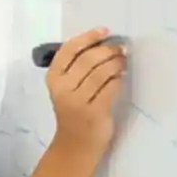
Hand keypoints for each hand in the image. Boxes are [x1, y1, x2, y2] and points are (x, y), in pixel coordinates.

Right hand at [46, 28, 126, 152]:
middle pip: (87, 59)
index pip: (69, 50)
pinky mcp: (94, 112)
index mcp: (53, 79)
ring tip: (123, 60)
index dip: (88, 38)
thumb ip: (76, 69)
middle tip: (120, 48)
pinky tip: (121, 77)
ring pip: (100, 73)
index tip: (104, 31)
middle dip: (107, 50)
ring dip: (115, 63)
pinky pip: (110, 88)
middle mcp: (63, 89)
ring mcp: (78, 102)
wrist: (75, 145)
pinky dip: (118, 79)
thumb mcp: (66, 89)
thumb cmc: (72, 112)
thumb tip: (103, 44)